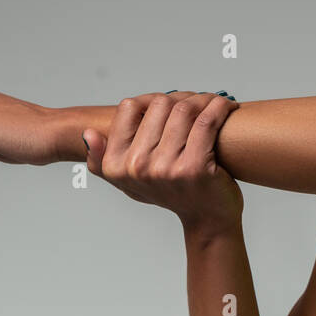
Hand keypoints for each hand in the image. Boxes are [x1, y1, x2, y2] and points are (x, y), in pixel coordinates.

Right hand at [83, 91, 242, 233]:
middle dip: (182, 97)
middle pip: (160, 104)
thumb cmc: (169, 193)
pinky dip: (219, 107)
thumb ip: (102, 160)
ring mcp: (166, 168)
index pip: (129, 107)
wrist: (206, 218)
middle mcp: (137, 167)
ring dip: (204, 99)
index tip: (169, 104)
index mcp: (116, 165)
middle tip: (197, 103)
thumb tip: (89, 133)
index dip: (151, 99)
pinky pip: (206, 121)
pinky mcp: (195, 168)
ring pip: (184, 109)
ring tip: (213, 103)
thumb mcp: (127, 182)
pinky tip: (226, 106)